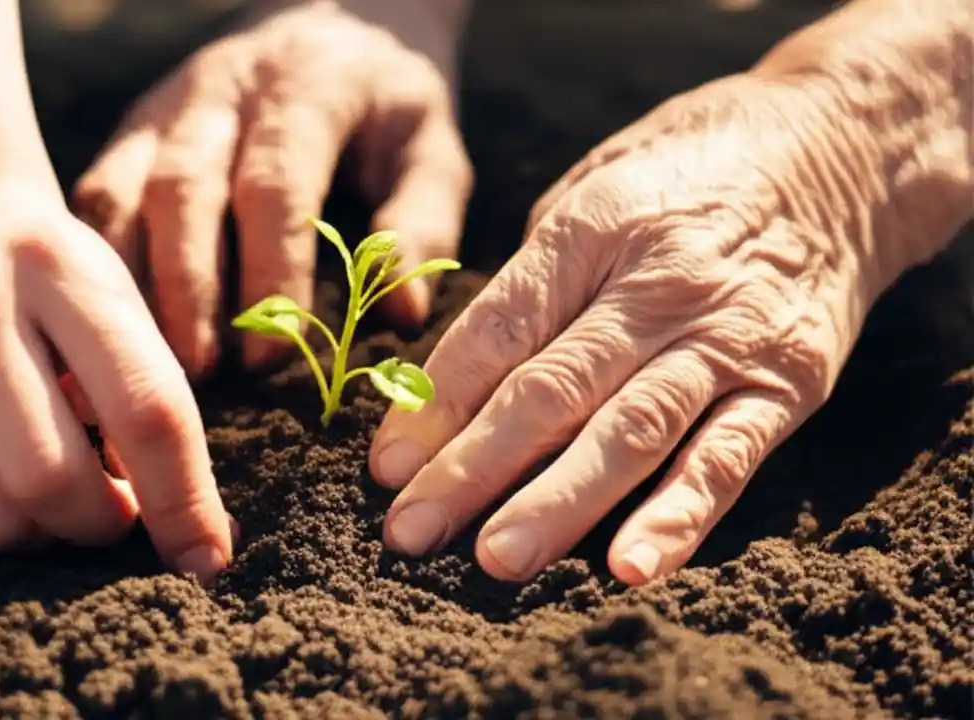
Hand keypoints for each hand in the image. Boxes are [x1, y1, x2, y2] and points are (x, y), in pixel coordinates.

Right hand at [0, 176, 231, 579]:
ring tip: (58, 491)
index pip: (142, 407)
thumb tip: (195, 538)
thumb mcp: (120, 307)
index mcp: (61, 271)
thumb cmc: (61, 282)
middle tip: (115, 507)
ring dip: (41, 533)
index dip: (183, 499)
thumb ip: (156, 407)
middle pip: (46, 477)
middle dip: (98, 523)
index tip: (206, 556)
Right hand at [74, 0, 472, 376]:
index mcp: (303, 88)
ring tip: (148, 362)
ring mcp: (164, 109)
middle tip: (200, 370)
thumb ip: (421, 224)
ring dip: (131, 284)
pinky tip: (111, 327)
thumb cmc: (383, 106)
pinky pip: (93, 197)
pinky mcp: (131, 132)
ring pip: (120, 193)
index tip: (272, 353)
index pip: (276, 184)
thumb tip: (402, 314)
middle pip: (182, 188)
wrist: (325, 26)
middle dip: (187, 288)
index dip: (270, 272)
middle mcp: (220, 90)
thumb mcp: (430, 149)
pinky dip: (95, 265)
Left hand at [370, 67, 966, 583]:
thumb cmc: (683, 170)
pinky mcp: (789, 382)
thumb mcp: (592, 188)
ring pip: (629, 431)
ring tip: (497, 559)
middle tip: (409, 531)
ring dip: (558, 503)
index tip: (386, 467)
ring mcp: (726, 336)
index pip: (499, 329)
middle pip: (550, 388)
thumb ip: (534, 280)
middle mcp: (658, 283)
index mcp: (594, 226)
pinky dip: (679, 517)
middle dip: (471, 467)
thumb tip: (458, 379)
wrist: (839, 148)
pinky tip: (628, 567)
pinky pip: (727, 459)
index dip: (435, 402)